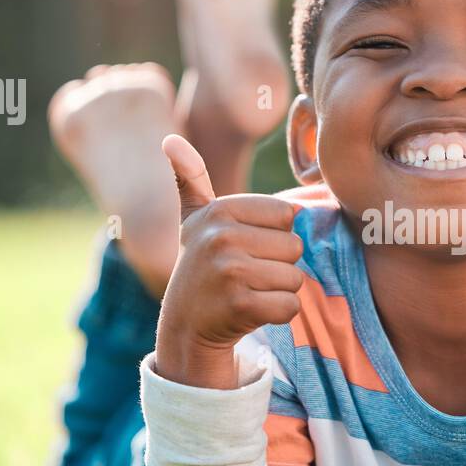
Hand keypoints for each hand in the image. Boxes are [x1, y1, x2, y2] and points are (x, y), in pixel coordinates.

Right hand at [155, 133, 303, 388]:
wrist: (185, 325)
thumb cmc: (202, 266)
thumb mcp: (195, 220)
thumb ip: (191, 179)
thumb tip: (170, 140)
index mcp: (219, 210)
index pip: (286, 215)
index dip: (273, 236)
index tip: (245, 248)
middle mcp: (221, 237)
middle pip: (294, 247)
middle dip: (278, 265)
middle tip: (246, 275)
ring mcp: (230, 272)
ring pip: (295, 278)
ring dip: (278, 291)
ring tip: (248, 292)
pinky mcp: (240, 306)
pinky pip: (290, 306)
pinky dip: (277, 314)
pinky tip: (251, 312)